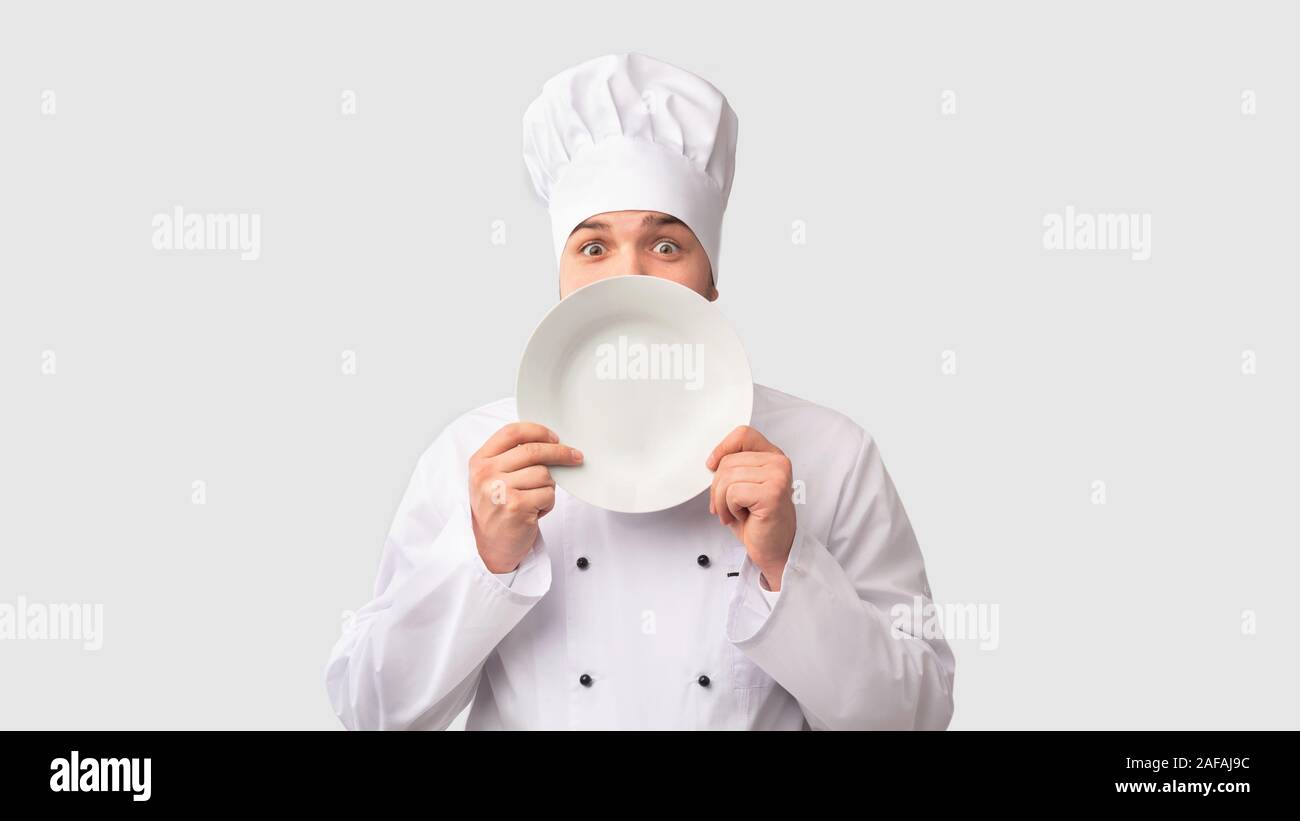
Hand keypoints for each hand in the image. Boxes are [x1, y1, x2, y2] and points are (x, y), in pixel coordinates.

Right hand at [469, 422, 582, 573]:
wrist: (490, 546)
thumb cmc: (497, 509)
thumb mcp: (492, 478)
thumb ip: (512, 458)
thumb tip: (551, 443)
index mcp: (480, 461)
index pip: (511, 432)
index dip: (538, 431)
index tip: (555, 438)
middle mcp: (486, 474)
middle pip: (533, 451)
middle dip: (560, 452)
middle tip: (575, 456)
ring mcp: (500, 490)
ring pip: (544, 474)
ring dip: (548, 487)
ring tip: (536, 499)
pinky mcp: (516, 507)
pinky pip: (548, 494)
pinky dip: (548, 503)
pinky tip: (535, 512)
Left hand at [706, 425, 795, 590]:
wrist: (773, 548)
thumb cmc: (757, 520)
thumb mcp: (742, 486)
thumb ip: (732, 467)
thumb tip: (712, 461)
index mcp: (772, 456)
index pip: (743, 434)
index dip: (723, 449)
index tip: (713, 466)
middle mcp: (779, 463)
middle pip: (728, 461)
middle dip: (718, 488)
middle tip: (728, 506)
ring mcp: (778, 476)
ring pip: (727, 477)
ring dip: (722, 501)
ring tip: (736, 512)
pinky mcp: (772, 493)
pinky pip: (733, 492)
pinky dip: (729, 508)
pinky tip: (743, 516)